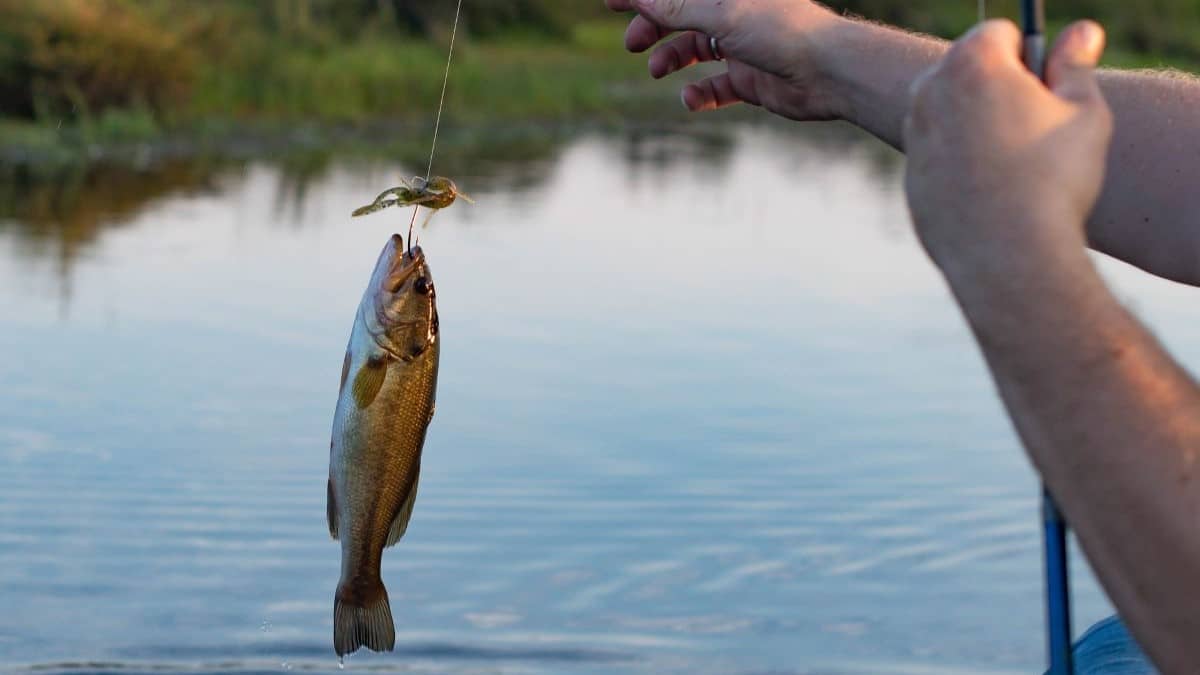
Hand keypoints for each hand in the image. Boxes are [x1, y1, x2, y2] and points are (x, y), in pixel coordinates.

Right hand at [604, 0, 847, 120]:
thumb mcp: (721, 15)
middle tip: (632, 43)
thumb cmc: (783, 31)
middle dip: (653, 27)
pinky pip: (715, 87)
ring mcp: (742, 47)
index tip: (611, 2)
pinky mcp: (751, 80)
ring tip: (656, 71)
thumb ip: (676, 8)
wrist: (830, 73)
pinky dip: (699, 94)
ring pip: (694, 51)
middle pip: (681, 17)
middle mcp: (735, 15)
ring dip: (670, 59)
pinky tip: (691, 98)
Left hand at [903, 20, 1112, 276]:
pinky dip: (962, 167)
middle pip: (968, 69)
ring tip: (1017, 164)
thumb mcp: (1083, 112)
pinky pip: (942, 160)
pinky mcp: (910, 180)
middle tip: (1033, 127)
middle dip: (998, 86)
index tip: (1045, 89)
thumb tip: (1080, 32)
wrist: (1008, 256)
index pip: (999, 32)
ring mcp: (914, 139)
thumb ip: (1076, 65)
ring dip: (977, 125)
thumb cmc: (1053, 179)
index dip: (1030, 58)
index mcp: (971, 63)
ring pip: (951, 114)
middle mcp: (929, 94)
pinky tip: (994, 194)